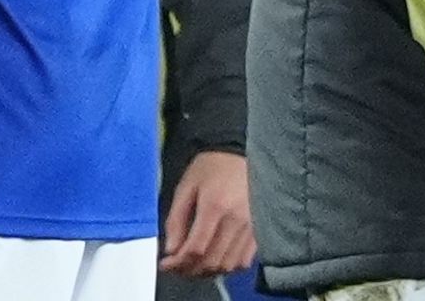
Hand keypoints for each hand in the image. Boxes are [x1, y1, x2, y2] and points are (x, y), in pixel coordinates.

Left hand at [159, 150, 255, 277]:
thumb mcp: (185, 186)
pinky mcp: (259, 231)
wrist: (239, 153)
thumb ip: (176, 219)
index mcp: (215, 206)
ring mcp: (251, 227)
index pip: (197, 248)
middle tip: (176, 267)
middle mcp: (236, 220)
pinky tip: (214, 259)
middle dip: (190, 270)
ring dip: (207, 272)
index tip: (166, 264)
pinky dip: (226, 267)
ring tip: (192, 265)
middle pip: (212, 262)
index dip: (178, 263)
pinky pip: (243, 261)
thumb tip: (171, 249)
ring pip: (228, 265)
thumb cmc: (210, 167)